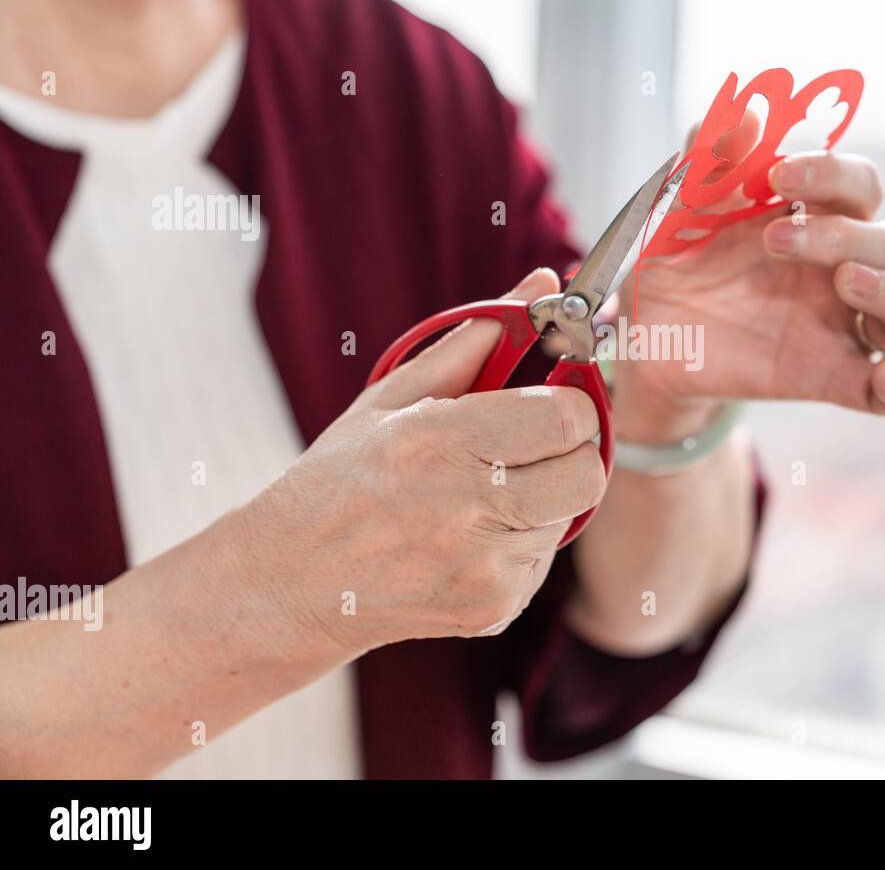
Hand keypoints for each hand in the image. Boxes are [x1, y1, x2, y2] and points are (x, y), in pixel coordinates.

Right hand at [233, 269, 605, 653]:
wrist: (288, 586)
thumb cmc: (339, 479)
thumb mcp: (393, 396)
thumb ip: (477, 336)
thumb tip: (545, 283)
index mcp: (442, 441)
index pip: (567, 417)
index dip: (570, 401)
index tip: (550, 397)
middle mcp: (469, 507)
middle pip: (587, 472)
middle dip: (572, 449)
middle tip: (531, 443)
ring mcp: (485, 567)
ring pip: (568, 514)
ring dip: (543, 496)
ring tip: (479, 494)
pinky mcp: (494, 608)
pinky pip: (544, 559)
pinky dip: (521, 541)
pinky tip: (467, 536)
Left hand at [615, 114, 884, 439]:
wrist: (646, 331)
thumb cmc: (677, 258)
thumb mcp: (679, 212)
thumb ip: (710, 165)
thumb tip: (743, 113)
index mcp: (818, 216)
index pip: (860, 185)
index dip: (832, 174)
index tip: (780, 177)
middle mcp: (845, 267)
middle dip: (843, 236)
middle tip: (774, 241)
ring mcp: (844, 325)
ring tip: (846, 283)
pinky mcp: (832, 378)